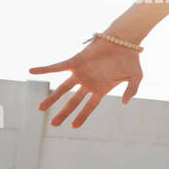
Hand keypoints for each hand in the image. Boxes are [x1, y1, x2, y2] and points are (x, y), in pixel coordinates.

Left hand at [29, 38, 143, 127]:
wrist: (124, 41)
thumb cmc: (131, 60)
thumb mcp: (136, 78)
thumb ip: (132, 90)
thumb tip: (125, 103)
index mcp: (101, 90)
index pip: (89, 107)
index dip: (82, 117)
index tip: (74, 127)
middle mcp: (89, 83)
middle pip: (73, 101)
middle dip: (64, 113)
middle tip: (54, 124)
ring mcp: (81, 73)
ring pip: (63, 88)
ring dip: (52, 98)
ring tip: (41, 108)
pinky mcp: (76, 61)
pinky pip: (57, 67)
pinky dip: (45, 69)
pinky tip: (32, 71)